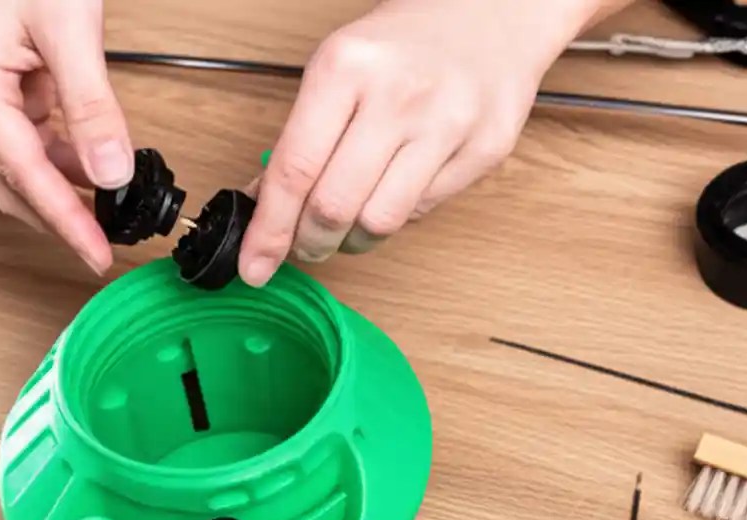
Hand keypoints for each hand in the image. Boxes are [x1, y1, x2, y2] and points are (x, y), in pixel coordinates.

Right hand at [0, 0, 129, 273]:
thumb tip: (110, 170)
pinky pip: (32, 135)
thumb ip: (91, 105)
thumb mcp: (69, 28)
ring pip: (19, 162)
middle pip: (9, 180)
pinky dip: (64, 158)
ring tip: (110, 211)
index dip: (63, 220)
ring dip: (62, 189)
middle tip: (102, 246)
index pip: (22, 172)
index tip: (94, 254)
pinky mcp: (3, 81)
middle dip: (57, 216)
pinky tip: (96, 168)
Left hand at [238, 0, 601, 286]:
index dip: (269, 230)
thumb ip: (301, 135)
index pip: (295, 169)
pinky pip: (422, 211)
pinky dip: (395, 215)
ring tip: (347, 228)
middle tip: (305, 245)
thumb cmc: (405, 43)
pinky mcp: (485, 149)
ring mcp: (448, 124)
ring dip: (352, 240)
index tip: (255, 266)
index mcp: (347, 67)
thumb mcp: (337, 67)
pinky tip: (392, 191)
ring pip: (380, 222)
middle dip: (310, 242)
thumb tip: (264, 201)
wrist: (492, 13)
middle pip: (335, 206)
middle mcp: (398, 95)